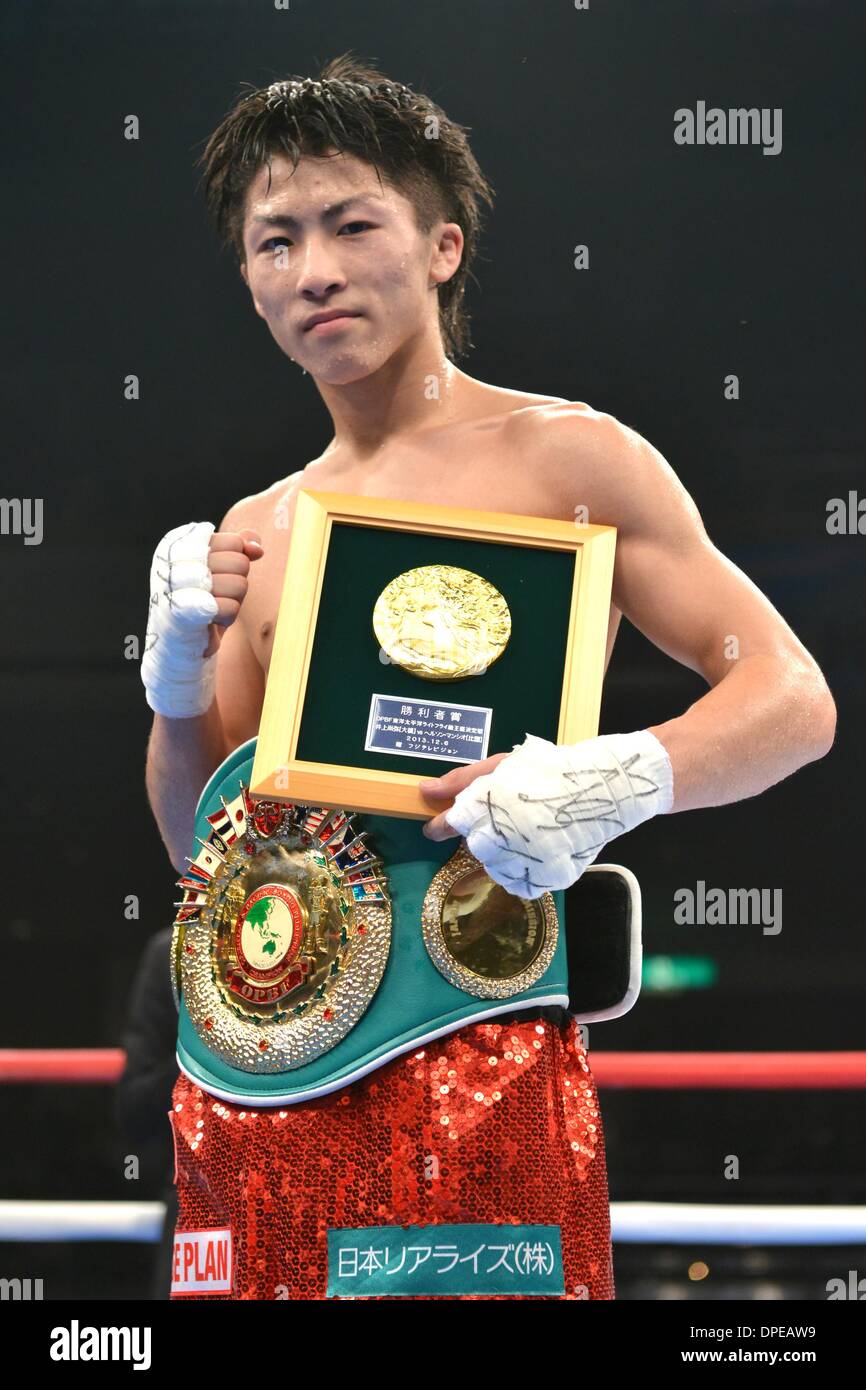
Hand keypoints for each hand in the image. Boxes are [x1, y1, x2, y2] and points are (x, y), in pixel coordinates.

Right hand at [141, 521, 262, 716]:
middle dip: (236, 584)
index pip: (233, 542)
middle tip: (214, 598)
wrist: (178, 646)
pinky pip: (229, 607)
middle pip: (239, 562)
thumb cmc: (202, 602)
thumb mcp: (222, 569)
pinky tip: (210, 622)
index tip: (216, 578)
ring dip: (232, 603)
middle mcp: (171, 558)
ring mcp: (174, 584)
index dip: (236, 563)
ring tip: (211, 610)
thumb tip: (257, 548)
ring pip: (238, 584)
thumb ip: (239, 547)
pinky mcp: (182, 612)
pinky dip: (227, 617)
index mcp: (177, 543)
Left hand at [426, 730, 673, 899]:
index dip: (440, 826)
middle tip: (504, 817)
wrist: (600, 788)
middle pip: (473, 847)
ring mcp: (522, 864)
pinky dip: (519, 869)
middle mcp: (499, 842)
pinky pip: (519, 881)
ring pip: (494, 867)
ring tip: (522, 829)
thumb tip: (423, 790)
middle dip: (480, 835)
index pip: (447, 826)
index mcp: (484, 812)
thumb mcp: (500, 765)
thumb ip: (460, 780)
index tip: (436, 827)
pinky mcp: (543, 878)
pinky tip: (531, 848)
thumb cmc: (546, 771)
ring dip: (499, 853)